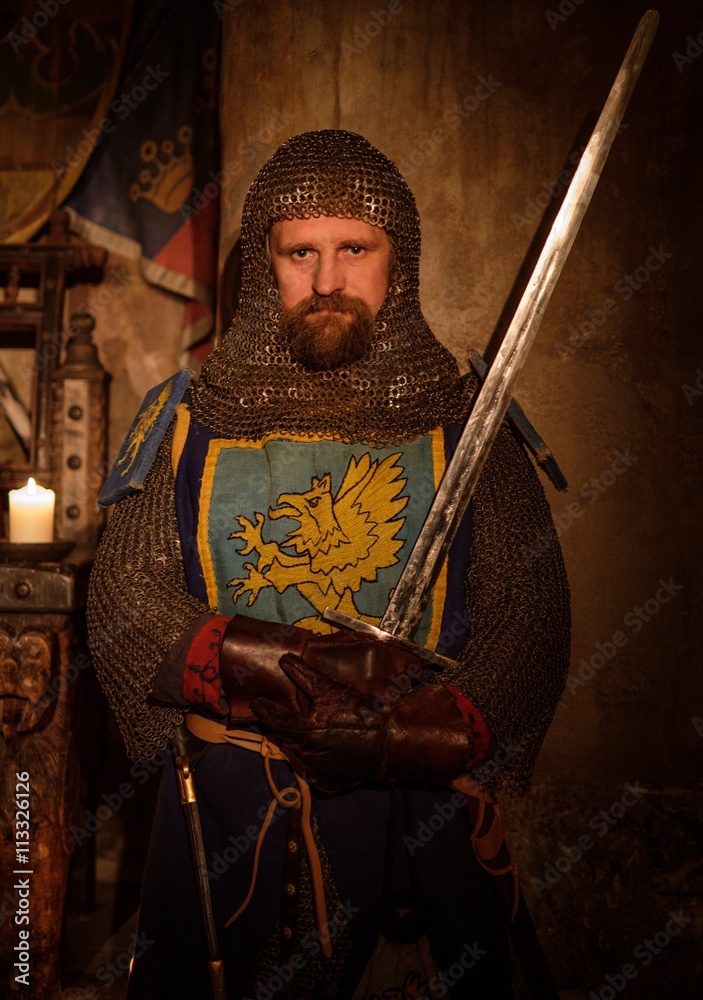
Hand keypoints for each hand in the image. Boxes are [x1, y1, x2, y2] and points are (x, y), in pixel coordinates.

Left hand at [252, 655, 472, 792]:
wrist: (388, 743)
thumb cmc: (359, 712)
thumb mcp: (331, 689)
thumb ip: (304, 675)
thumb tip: (284, 659)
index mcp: (301, 732)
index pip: (274, 720)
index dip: (264, 710)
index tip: (257, 703)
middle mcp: (303, 755)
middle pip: (284, 739)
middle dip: (283, 728)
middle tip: (285, 717)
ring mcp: (315, 773)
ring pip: (296, 756)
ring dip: (298, 744)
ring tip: (308, 732)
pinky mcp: (327, 783)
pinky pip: (313, 771)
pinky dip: (315, 760)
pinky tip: (325, 749)